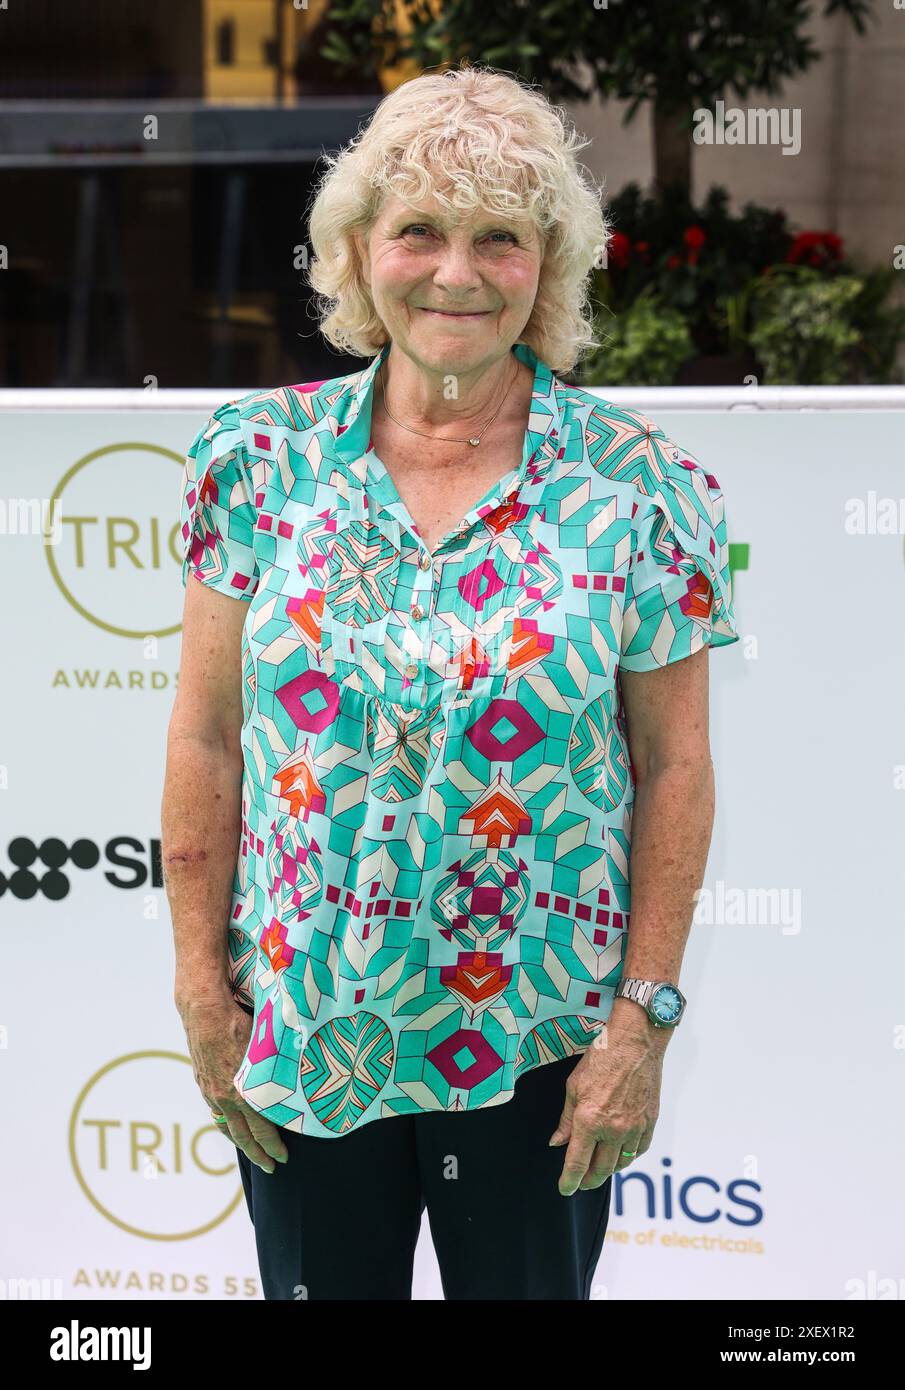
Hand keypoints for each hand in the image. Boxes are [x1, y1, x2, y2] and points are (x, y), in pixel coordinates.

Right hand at [177, 987, 288, 1172]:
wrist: (204, 1011)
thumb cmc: (239, 1023)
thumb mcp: (267, 1046)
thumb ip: (279, 1068)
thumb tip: (302, 1077)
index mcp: (244, 1092)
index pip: (262, 1130)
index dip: (274, 1146)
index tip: (284, 1158)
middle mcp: (225, 1098)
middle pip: (244, 1136)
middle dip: (259, 1155)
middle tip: (272, 1168)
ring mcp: (211, 1092)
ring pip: (227, 1127)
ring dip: (241, 1143)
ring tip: (252, 1154)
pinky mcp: (203, 1083)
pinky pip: (215, 1113)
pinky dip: (225, 1125)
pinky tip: (231, 1128)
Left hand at [549, 1011, 664, 1195]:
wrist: (635, 1043)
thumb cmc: (601, 1058)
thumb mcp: (574, 1086)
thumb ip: (566, 1119)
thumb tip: (557, 1142)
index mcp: (589, 1120)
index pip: (577, 1162)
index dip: (569, 1180)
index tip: (565, 1189)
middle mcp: (613, 1129)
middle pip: (600, 1170)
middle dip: (588, 1180)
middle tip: (580, 1183)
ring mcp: (634, 1128)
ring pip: (621, 1164)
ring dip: (608, 1171)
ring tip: (599, 1171)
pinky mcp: (650, 1122)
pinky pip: (639, 1150)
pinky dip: (628, 1158)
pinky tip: (621, 1155)